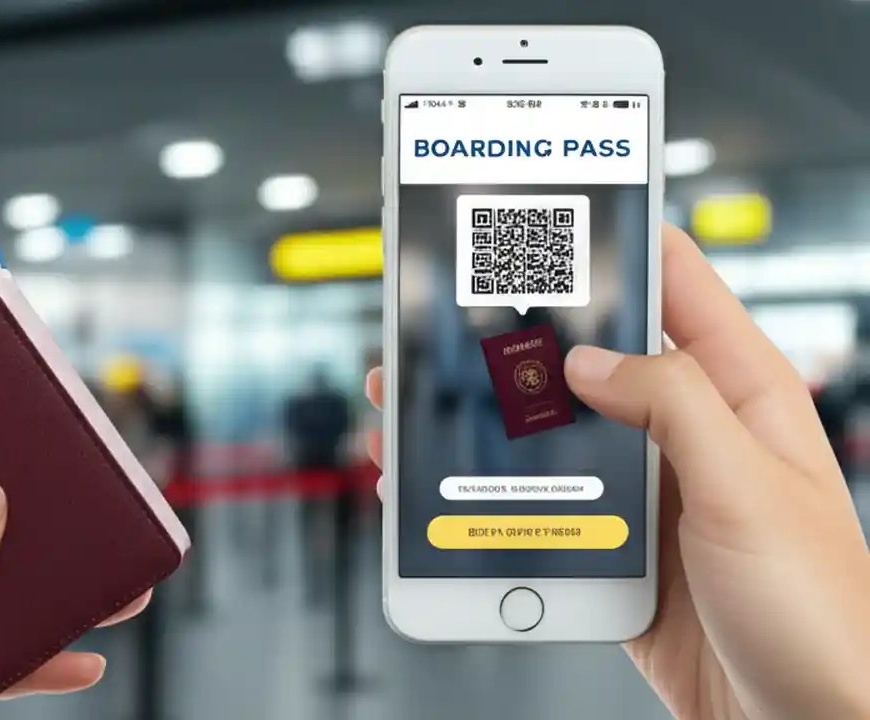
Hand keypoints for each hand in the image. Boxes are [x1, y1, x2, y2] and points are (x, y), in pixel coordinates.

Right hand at [365, 224, 869, 719]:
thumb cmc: (824, 617)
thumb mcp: (749, 491)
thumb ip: (672, 406)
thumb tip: (590, 358)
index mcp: (742, 396)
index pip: (676, 285)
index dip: (617, 241)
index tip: (551, 215)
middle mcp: (689, 434)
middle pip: (589, 359)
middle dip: (516, 338)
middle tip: (444, 319)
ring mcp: (649, 494)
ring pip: (552, 436)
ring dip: (488, 422)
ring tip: (417, 407)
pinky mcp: (615, 550)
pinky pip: (542, 504)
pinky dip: (490, 494)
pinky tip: (448, 490)